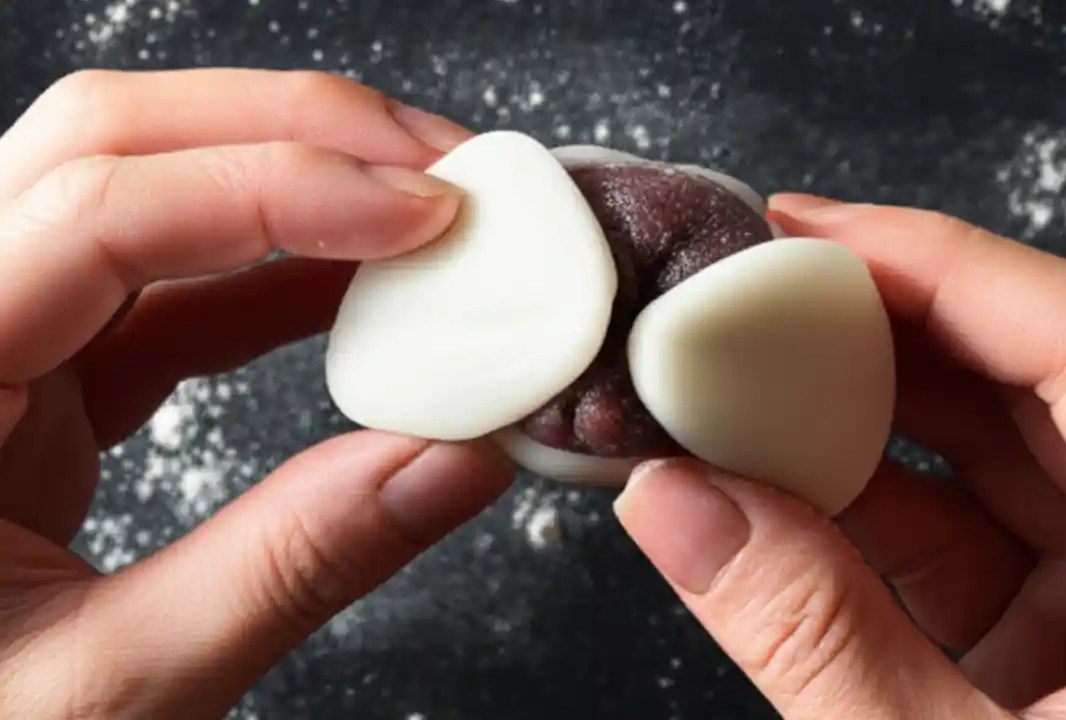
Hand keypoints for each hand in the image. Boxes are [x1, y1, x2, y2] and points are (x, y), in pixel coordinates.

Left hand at [0, 69, 510, 717]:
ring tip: (423, 216)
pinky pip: (171, 288)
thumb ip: (287, 570)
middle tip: (435, 168)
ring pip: (146, 191)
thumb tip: (449, 459)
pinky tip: (371, 292)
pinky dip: (283, 276)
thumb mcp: (110, 688)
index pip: (96, 210)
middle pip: (109, 143)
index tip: (420, 216)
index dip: (278, 190)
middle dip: (292, 132)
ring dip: (299, 188)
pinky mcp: (49, 380)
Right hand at [615, 196, 1065, 717]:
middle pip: (1040, 380)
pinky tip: (770, 488)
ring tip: (735, 388)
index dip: (949, 266)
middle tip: (751, 295)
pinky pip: (964, 539)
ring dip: (861, 421)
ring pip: (993, 455)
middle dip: (883, 331)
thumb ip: (814, 639)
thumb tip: (680, 506)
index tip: (814, 234)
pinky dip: (863, 510)